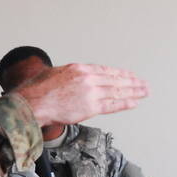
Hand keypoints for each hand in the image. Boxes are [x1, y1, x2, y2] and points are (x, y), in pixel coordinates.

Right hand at [13, 63, 147, 126]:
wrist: (32, 103)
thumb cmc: (37, 90)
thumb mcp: (55, 73)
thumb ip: (69, 76)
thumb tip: (73, 79)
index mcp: (80, 69)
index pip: (106, 71)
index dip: (121, 74)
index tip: (130, 76)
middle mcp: (88, 79)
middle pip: (115, 80)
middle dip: (132, 82)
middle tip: (144, 84)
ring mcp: (90, 93)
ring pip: (117, 91)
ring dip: (133, 92)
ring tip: (144, 92)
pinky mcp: (90, 107)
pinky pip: (112, 105)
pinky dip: (124, 103)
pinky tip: (134, 102)